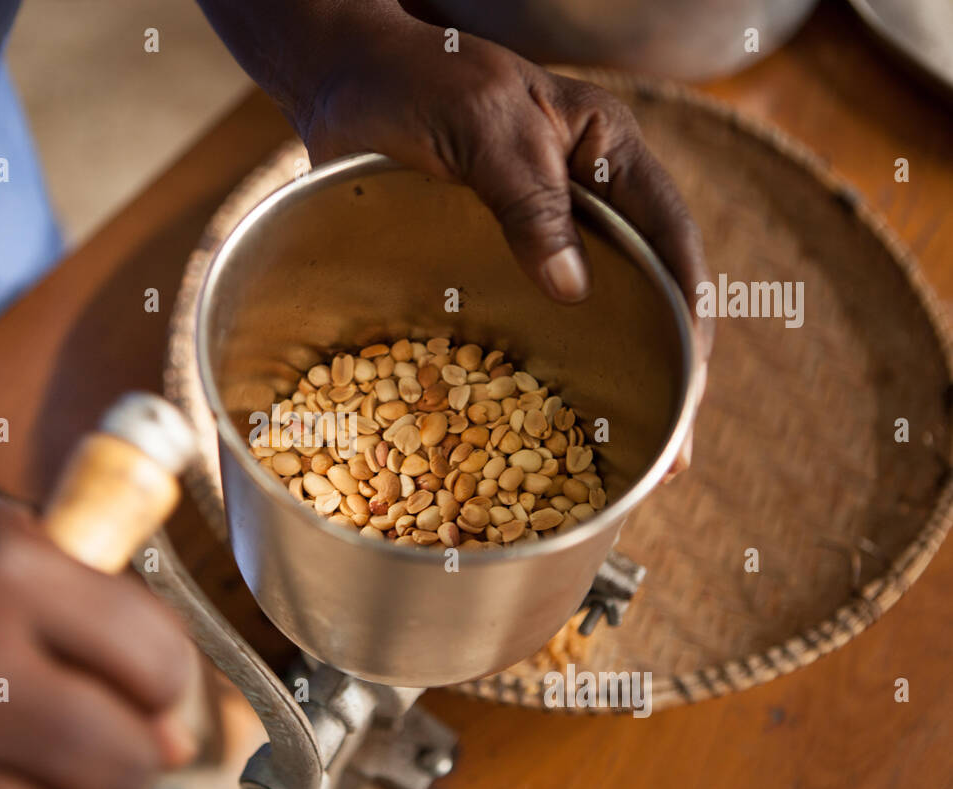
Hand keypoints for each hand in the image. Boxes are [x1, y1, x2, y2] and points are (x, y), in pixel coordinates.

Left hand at [196, 0, 709, 473]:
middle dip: (663, 372)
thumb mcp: (484, 129)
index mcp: (607, 157)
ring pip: (589, 321)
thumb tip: (575, 290)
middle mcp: (585, 204)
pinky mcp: (487, 266)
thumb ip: (531, 202)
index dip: (690, 314)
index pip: (671, 243)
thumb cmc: (419, 80)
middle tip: (674, 457)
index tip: (695, 379)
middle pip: (642, 295)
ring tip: (623, 459)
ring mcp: (537, 239)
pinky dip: (535, 377)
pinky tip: (539, 428)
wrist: (342, 81)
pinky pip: (524, 326)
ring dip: (607, 387)